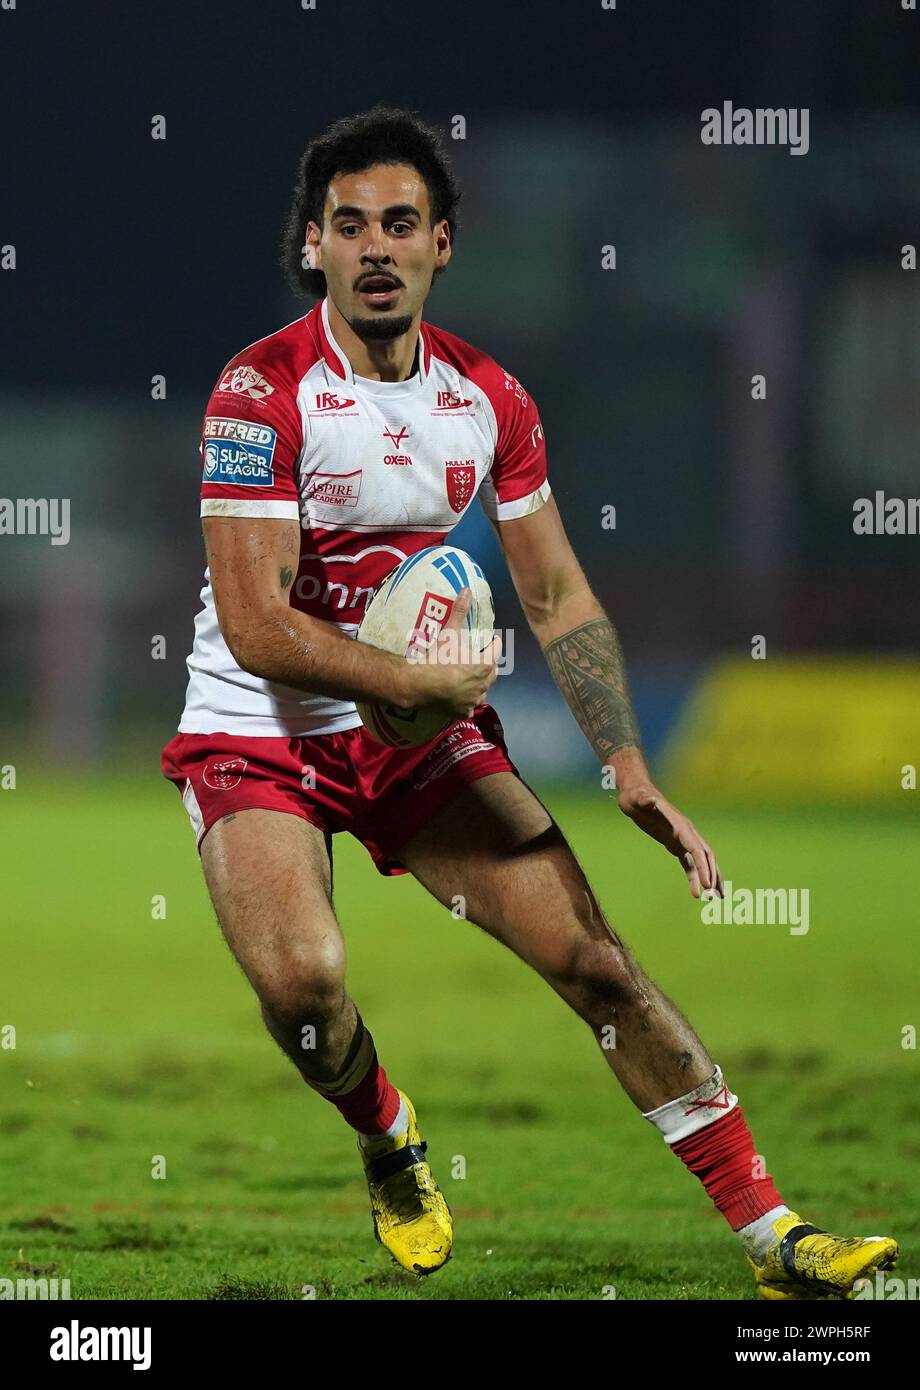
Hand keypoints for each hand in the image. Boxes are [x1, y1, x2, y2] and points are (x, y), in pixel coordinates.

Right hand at [405, 588, 500, 717]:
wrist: (417, 684)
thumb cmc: (436, 657)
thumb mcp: (449, 632)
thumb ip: (459, 611)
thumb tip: (467, 590)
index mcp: (485, 665)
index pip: (497, 651)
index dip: (494, 644)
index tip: (491, 640)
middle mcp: (484, 684)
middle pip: (492, 672)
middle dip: (489, 664)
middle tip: (481, 658)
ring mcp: (474, 700)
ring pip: (483, 691)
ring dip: (480, 684)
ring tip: (472, 678)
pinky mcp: (462, 711)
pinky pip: (470, 707)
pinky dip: (468, 702)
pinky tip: (462, 698)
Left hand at [616, 781, 723, 899]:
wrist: (635, 794)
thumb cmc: (636, 796)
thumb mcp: (637, 798)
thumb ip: (645, 800)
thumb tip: (651, 800)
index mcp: (680, 825)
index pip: (697, 849)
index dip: (703, 867)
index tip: (706, 885)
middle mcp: (686, 832)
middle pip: (705, 857)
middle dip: (712, 876)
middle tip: (715, 898)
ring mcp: (681, 839)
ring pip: (701, 862)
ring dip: (709, 879)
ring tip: (715, 899)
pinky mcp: (674, 844)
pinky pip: (688, 864)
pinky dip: (694, 877)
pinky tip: (696, 893)